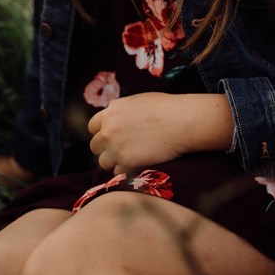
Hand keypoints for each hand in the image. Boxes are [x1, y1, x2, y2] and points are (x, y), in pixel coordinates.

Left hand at [87, 92, 234, 174]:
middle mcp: (109, 128)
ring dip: (115, 162)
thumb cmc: (165, 109)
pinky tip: (139, 164)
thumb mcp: (137, 102)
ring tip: (132, 158)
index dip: (102, 132)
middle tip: (121, 151)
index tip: (111, 138)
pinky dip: (126, 171)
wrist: (181, 121)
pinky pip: (118, 173)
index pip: (93, 127)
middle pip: (95, 146)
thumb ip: (120, 112)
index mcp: (111, 111)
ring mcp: (116, 147)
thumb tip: (114, 121)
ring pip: (103, 162)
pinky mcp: (127, 163)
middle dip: (106, 149)